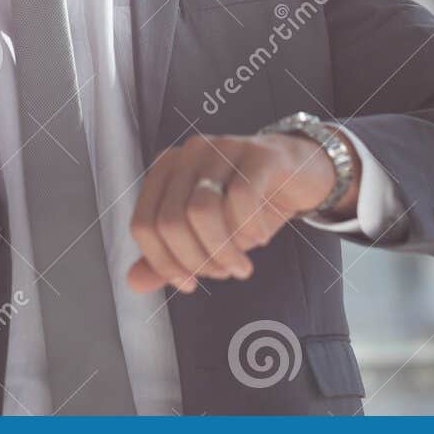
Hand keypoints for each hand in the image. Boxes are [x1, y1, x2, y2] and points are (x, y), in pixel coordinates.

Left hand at [126, 131, 357, 294]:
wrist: (299, 174)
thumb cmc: (246, 205)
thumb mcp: (206, 235)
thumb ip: (169, 256)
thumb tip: (134, 283)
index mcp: (165, 171)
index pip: (144, 225)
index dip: (164, 264)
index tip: (190, 285)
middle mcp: (187, 154)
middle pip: (171, 222)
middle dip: (198, 261)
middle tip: (224, 273)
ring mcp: (221, 148)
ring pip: (202, 211)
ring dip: (223, 252)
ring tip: (241, 266)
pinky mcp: (257, 153)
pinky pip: (242, 197)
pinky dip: (250, 230)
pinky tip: (261, 238)